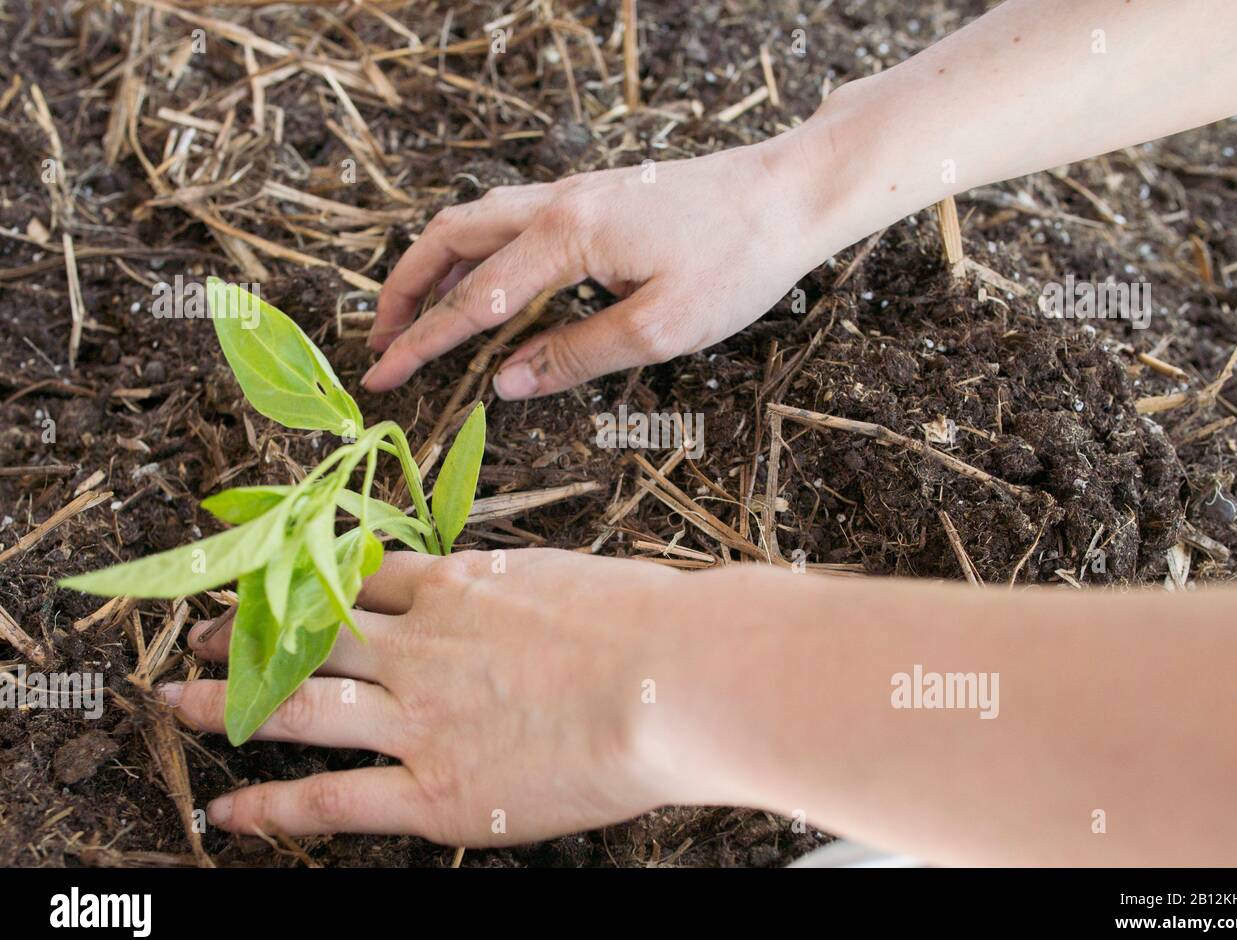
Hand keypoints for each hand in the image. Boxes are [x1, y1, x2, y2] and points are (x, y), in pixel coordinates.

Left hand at [162, 549, 700, 844]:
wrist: (674, 678)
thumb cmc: (652, 622)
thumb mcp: (578, 577)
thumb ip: (528, 586)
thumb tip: (524, 592)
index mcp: (464, 586)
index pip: (364, 575)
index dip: (309, 575)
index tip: (277, 572)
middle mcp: (424, 644)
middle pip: (311, 628)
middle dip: (249, 626)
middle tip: (203, 630)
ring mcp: (421, 714)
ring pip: (301, 701)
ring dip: (231, 701)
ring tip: (179, 701)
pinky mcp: (435, 787)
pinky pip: (334, 798)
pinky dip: (274, 807)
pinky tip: (230, 812)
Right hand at [360, 136, 834, 398]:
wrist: (790, 194)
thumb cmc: (737, 260)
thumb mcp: (660, 328)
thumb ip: (576, 354)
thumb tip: (507, 383)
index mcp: (567, 235)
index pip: (471, 299)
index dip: (422, 342)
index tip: (382, 375)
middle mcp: (558, 204)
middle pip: (451, 238)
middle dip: (406, 289)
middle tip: (380, 338)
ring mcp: (576, 192)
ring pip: (477, 219)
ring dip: (436, 263)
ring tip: (414, 310)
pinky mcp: (597, 197)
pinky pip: (512, 217)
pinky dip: (477, 249)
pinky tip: (484, 278)